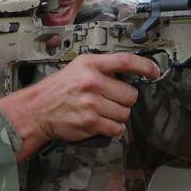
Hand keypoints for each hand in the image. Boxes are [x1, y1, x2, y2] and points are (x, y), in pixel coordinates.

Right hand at [0, 52, 161, 159]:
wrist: (36, 110)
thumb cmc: (58, 90)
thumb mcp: (77, 68)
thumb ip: (102, 69)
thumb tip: (130, 74)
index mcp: (90, 64)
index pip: (126, 61)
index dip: (145, 66)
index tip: (154, 71)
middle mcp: (93, 81)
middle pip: (131, 94)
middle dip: (124, 100)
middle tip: (110, 101)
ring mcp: (92, 103)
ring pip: (125, 113)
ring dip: (117, 116)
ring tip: (102, 112)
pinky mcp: (91, 122)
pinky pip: (116, 128)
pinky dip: (112, 129)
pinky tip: (100, 123)